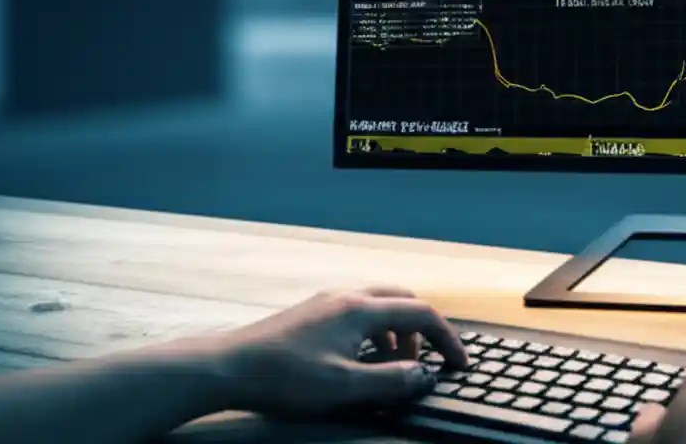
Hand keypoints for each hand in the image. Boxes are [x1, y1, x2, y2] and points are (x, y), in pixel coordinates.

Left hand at [214, 286, 467, 415]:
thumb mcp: (345, 387)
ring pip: (378, 306)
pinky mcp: (309, 314)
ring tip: (390, 369)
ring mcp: (325, 302)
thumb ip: (391, 382)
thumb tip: (426, 376)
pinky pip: (355, 314)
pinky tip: (357, 362)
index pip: (422, 313)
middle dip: (422, 331)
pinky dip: (372, 333)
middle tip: (423, 363)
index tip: (459, 363)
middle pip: (402, 301)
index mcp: (361, 310)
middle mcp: (346, 297)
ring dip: (396, 334)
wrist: (226, 368)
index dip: (447, 339)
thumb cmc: (284, 378)